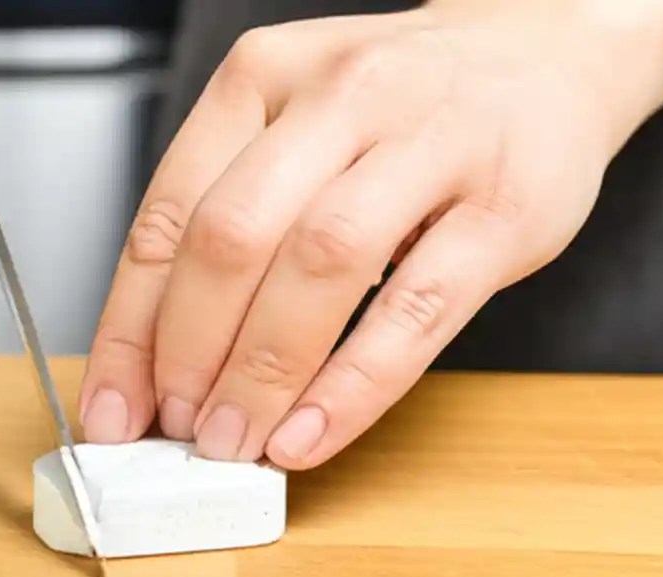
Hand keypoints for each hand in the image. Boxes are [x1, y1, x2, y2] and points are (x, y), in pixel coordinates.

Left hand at [79, 0, 662, 468]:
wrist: (548, 50)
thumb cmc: (400, 107)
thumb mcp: (293, 124)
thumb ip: (227, 213)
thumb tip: (159, 354)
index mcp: (262, 78)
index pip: (167, 214)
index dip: (131, 326)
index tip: (114, 405)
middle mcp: (340, 97)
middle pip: (233, 237)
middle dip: (188, 352)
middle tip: (178, 426)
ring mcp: (431, 144)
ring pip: (321, 265)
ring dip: (262, 371)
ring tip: (235, 439)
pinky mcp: (507, 206)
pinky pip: (417, 308)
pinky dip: (354, 385)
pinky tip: (312, 433)